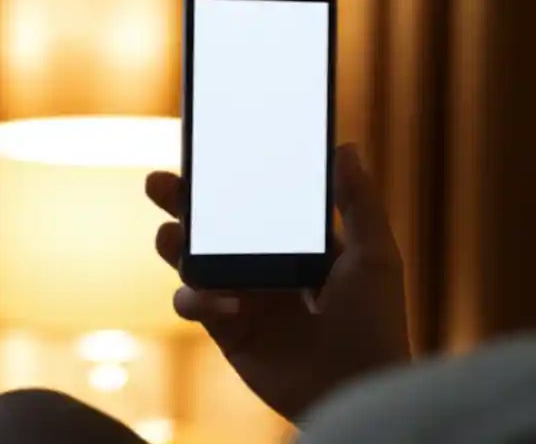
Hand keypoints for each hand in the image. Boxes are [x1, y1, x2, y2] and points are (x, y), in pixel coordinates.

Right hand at [144, 143, 410, 421]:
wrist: (357, 388)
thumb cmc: (375, 322)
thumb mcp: (374, 254)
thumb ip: (360, 201)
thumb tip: (344, 147)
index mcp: (302, 244)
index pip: (260, 202)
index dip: (232, 179)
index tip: (210, 152)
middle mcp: (268, 267)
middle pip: (216, 228)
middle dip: (184, 204)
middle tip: (160, 182)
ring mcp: (246, 299)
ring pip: (195, 264)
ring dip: (176, 246)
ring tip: (172, 237)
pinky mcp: (230, 332)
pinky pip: (197, 306)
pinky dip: (199, 299)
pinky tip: (227, 302)